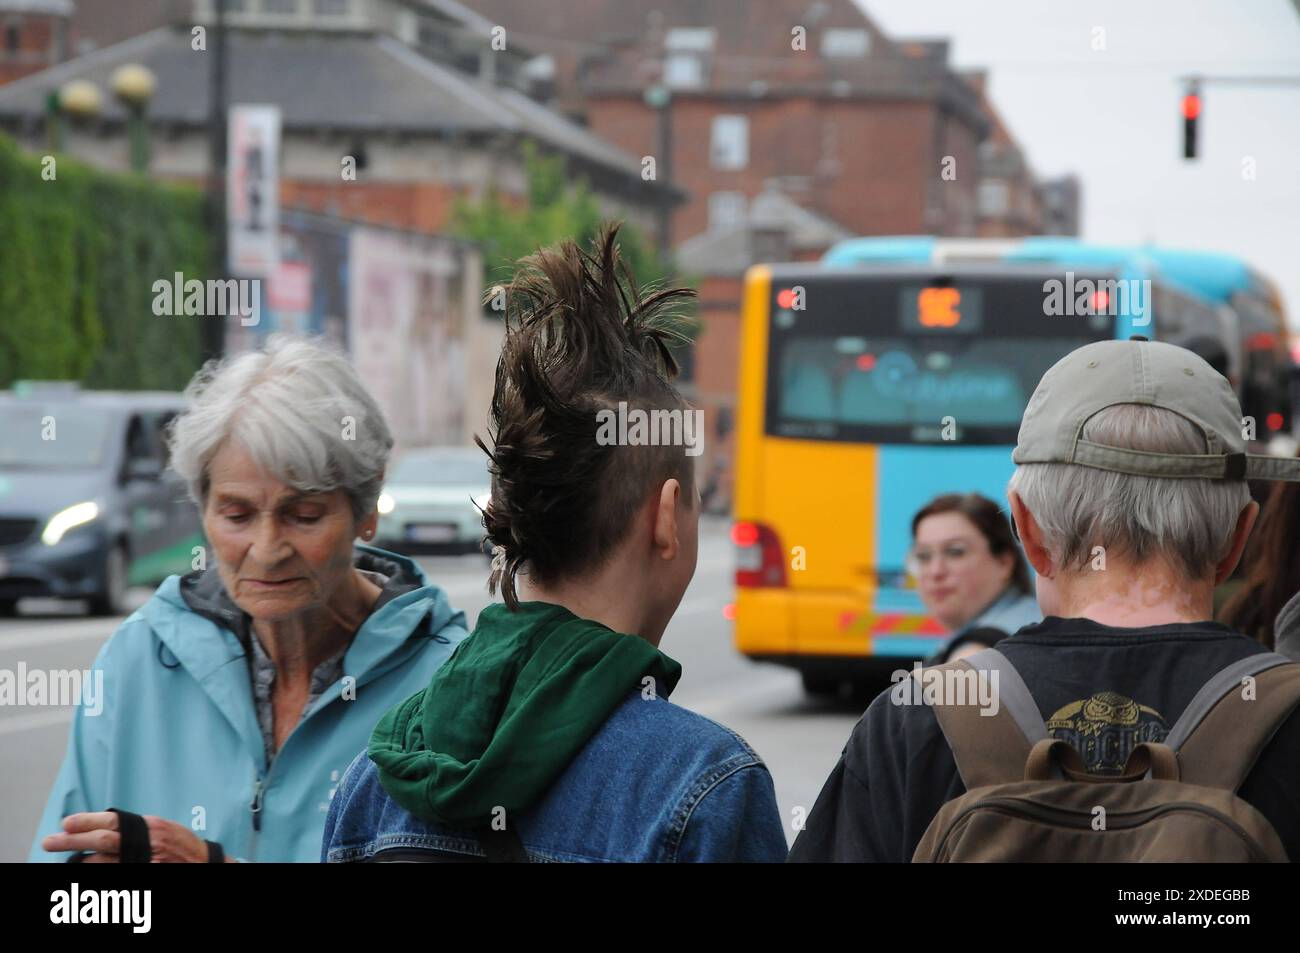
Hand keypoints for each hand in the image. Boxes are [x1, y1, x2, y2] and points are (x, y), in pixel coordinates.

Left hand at [42, 811, 213, 862]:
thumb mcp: (161, 828)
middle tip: (50, 841)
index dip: (86, 821)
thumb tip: (104, 825)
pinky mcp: (145, 874)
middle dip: (72, 840)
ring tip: (65, 859)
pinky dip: (98, 873)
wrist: (203, 863)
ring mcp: (145, 861)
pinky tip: (85, 871)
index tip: (66, 823)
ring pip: (103, 862)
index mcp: (149, 825)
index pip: (111, 821)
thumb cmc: (181, 844)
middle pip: (102, 840)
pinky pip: (115, 875)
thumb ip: (136, 827)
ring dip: (81, 861)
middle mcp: (146, 842)